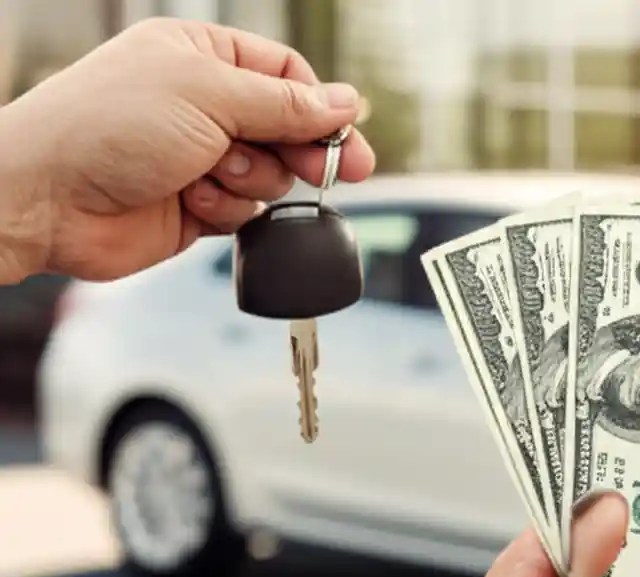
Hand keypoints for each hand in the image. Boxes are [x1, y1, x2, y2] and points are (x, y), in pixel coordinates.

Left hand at [0, 18, 376, 283]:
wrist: (47, 197)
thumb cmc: (108, 126)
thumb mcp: (211, 95)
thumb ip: (287, 104)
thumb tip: (346, 102)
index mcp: (203, 56)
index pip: (287, 75)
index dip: (321, 107)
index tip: (346, 139)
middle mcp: (204, 104)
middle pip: (289, 128)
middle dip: (303, 152)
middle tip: (333, 174)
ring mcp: (200, 156)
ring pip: (270, 174)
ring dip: (249, 180)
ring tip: (209, 175)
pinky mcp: (196, 205)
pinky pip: (245, 210)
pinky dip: (225, 209)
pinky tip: (190, 201)